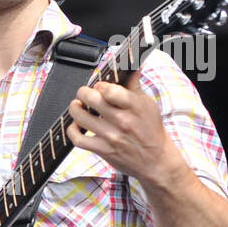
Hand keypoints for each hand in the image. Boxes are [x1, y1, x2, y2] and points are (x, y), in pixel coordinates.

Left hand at [65, 79, 182, 185]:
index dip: (100, 85)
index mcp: (135, 106)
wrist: (156, 161)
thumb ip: (134, 85)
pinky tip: (76, 125)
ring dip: (75, 108)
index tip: (99, 86)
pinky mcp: (103, 150)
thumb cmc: (151, 130)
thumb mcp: (147, 105)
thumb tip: (131, 65)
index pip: (109, 89)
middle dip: (83, 92)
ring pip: (81, 117)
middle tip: (85, 93)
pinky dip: (72, 130)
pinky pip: (78, 139)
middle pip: (92, 99)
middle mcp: (122, 121)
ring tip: (77, 105)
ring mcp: (111, 136)